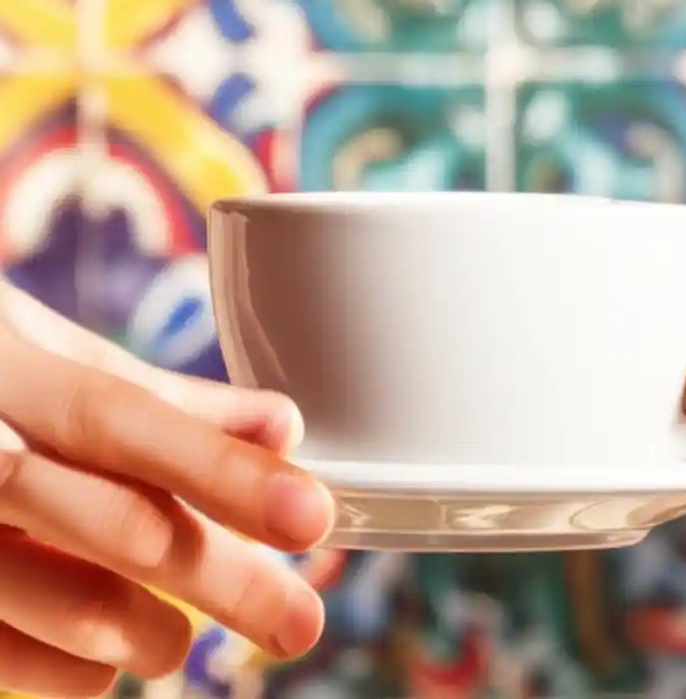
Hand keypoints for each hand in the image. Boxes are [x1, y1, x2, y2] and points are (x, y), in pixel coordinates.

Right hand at [0, 283, 333, 696]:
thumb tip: (283, 428)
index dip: (222, 471)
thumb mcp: (43, 360)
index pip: (122, 420)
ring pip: (59, 607)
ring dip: (148, 632)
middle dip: (219, 577)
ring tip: (179, 639)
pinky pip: (4, 661)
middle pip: (110, 522)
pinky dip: (72, 668)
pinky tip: (98, 652)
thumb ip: (161, 401)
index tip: (313, 516)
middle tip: (299, 623)